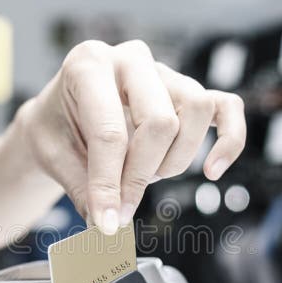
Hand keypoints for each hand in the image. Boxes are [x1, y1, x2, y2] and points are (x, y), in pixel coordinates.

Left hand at [15, 39, 245, 234]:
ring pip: (196, 111)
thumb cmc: (55, 129)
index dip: (109, 184)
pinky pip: (226, 107)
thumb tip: (106, 224)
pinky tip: (212, 170)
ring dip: (176, 158)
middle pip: (159, 121)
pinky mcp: (186, 90)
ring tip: (148, 176)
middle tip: (122, 206)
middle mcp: (131, 58)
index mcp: (88, 65)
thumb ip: (81, 188)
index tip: (107, 221)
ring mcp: (164, 71)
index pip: (110, 131)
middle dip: (141, 175)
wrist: (59, 115)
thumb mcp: (52, 155)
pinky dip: (229, 139)